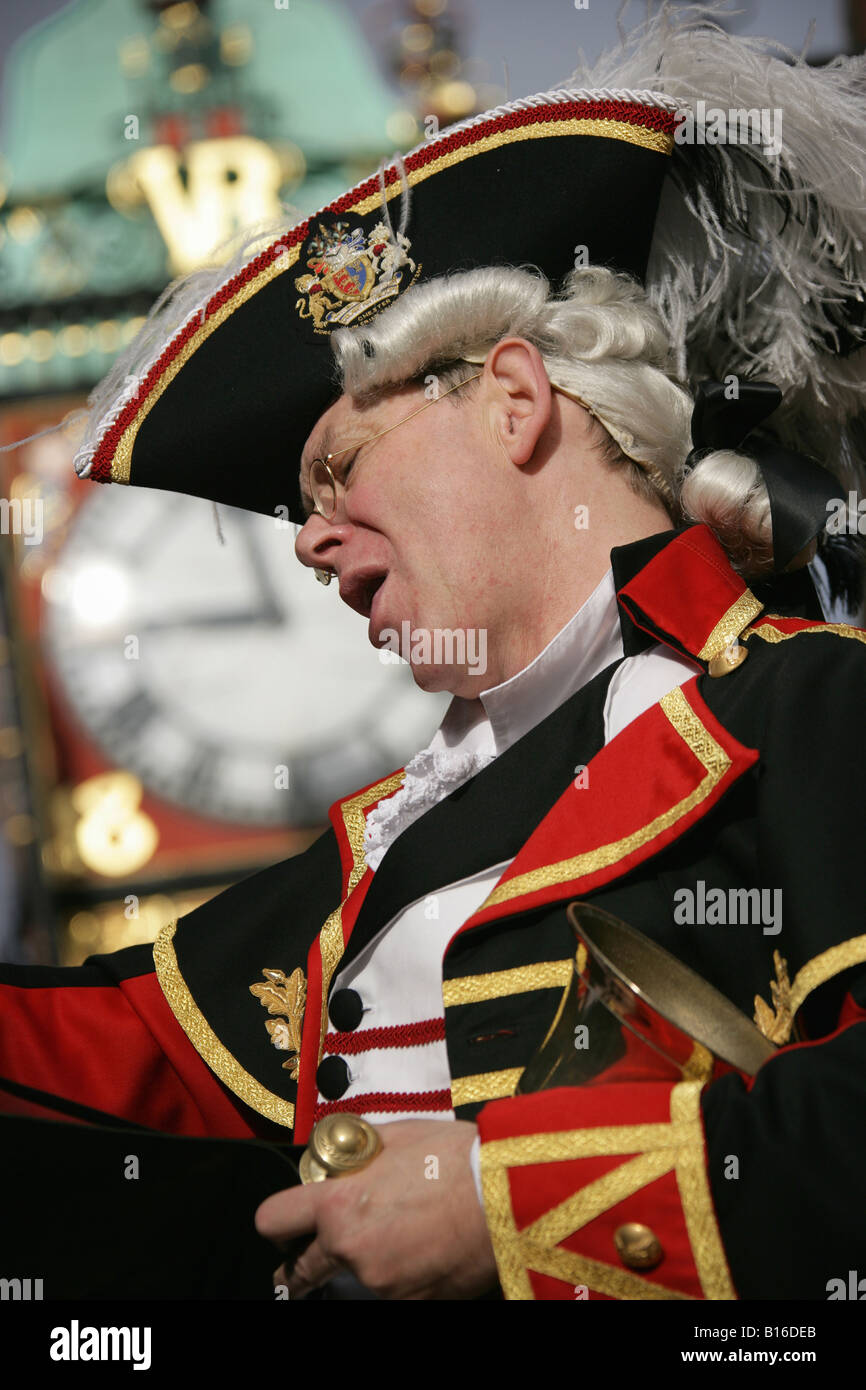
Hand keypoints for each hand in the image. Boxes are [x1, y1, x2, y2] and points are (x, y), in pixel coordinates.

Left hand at [255, 1118, 498, 1299]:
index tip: (285, 1223)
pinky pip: (391, 1290)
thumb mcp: (395, 1136)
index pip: (273, 1221)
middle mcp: (350, 1250)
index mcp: (338, 1205)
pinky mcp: (411, 1303)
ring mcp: (381, 1284)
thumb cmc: (455, 1159)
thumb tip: (342, 1150)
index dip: (278, 1220)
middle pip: (299, 1273)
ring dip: (364, 1260)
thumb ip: (358, 1152)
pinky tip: (424, 1247)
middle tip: (307, 1258)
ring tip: (402, 1230)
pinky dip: (399, 1273)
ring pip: (354, 1277)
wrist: (507, 1196)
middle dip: (300, 1265)